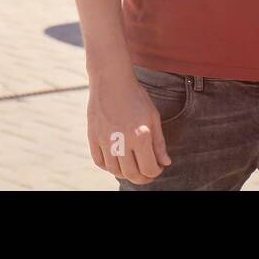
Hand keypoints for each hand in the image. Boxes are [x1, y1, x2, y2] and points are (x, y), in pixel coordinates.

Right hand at [86, 70, 171, 185]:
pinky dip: (108, 167)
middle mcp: (122, 141)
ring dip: (125, 174)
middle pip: (132, 174)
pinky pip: (100, 162)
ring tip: (132, 168)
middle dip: (142, 178)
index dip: (155, 172)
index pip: (149, 168)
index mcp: (141, 136)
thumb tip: (165, 163)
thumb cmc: (136, 96)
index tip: (157, 169)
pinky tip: (116, 162)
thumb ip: (159, 143)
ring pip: (115, 171)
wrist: (111, 80)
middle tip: (146, 175)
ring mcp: (105, 141)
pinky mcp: (93, 137)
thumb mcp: (153, 117)